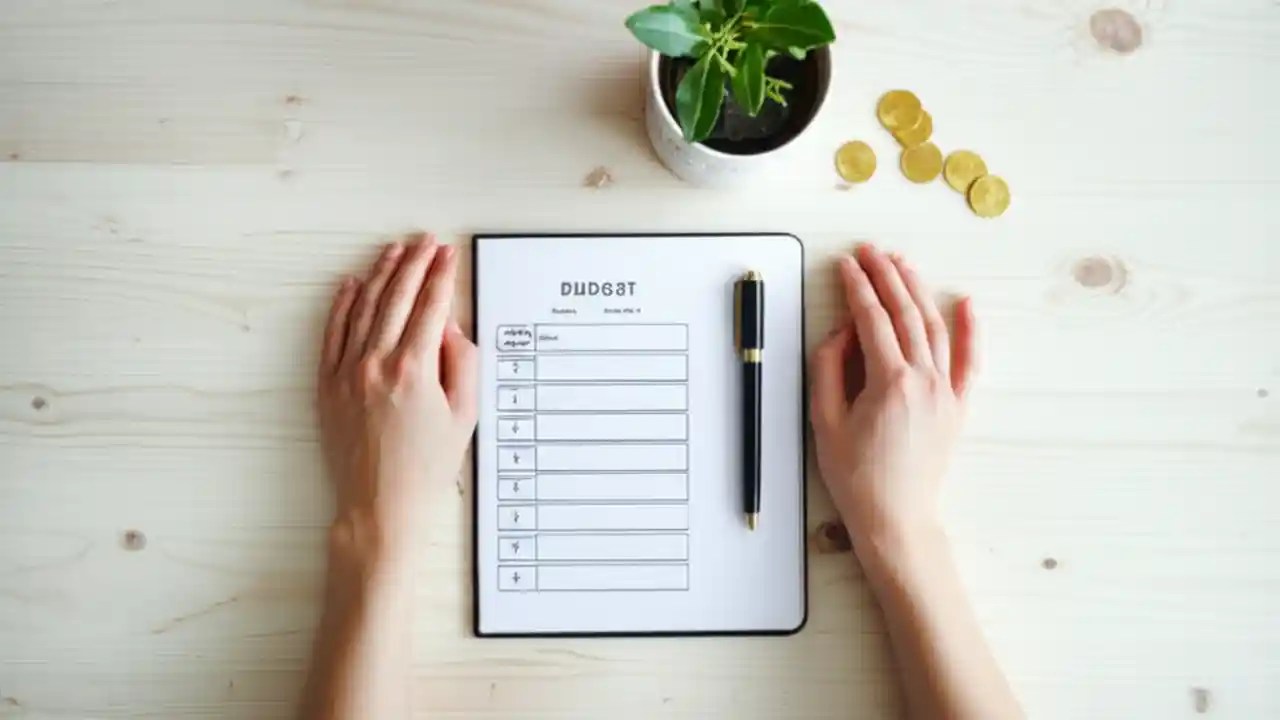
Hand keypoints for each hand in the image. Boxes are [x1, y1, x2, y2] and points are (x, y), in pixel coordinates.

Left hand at [317, 235, 477, 570]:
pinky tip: (353, 284)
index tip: (448, 255)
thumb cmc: (427, 468)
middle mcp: (376, 364)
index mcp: (414, 370)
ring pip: (364, 308)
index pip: (430, 307)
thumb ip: (462, 363)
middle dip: (415, 264)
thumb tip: (449, 326)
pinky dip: (343, 305)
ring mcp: (347, 373)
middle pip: (397, 298)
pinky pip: (333, 333)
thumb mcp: (464, 415)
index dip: (442, 276)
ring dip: (381, 275)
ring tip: (395, 251)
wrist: (381, 505)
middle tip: (426, 241)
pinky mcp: (328, 385)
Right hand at [810, 245, 976, 557]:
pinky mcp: (957, 406)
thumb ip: (828, 369)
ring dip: (918, 291)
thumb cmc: (857, 478)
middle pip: (905, 313)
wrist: (896, 518)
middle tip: (870, 251)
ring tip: (902, 264)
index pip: (871, 319)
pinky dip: (971, 330)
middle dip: (886, 276)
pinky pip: (970, 361)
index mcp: (889, 382)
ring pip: (935, 327)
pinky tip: (966, 303)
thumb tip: (841, 332)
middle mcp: (924, 380)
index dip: (856, 286)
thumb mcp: (825, 421)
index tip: (845, 264)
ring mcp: (945, 392)